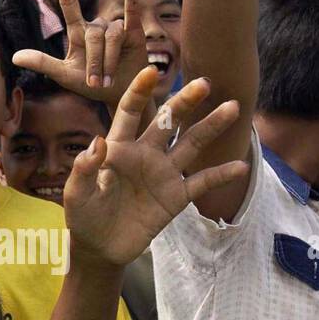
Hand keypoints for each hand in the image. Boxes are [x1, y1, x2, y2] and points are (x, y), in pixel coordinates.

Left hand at [14, 0, 148, 103]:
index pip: (69, 3)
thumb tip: (14, 57)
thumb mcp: (64, 75)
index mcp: (78, 32)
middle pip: (93, 35)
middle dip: (94, 62)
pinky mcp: (134, 32)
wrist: (117, 95)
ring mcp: (115, 28)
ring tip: (108, 80)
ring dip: (109, 61)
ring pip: (111, 36)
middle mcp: (96, 26)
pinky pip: (131, 11)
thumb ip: (42, 63)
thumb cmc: (90, 85)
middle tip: (95, 84)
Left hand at [63, 72, 246, 266]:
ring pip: (191, 144)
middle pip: (169, 121)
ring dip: (211, 127)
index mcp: (119, 148)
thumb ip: (85, 169)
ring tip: (233, 108)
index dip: (139, 92)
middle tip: (205, 83)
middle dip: (186, 102)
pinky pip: (201, 183)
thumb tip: (98, 142)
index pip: (130, 113)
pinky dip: (220, 175)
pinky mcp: (175, 197)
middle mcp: (145, 154)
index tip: (151, 71)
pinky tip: (241, 166)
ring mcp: (163, 174)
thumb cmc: (83, 217)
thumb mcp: (77, 194)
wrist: (100, 249)